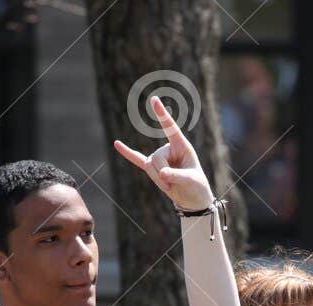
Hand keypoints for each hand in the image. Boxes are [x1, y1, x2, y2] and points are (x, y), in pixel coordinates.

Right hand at [113, 96, 214, 211]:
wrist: (192, 198)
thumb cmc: (196, 186)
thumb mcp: (191, 181)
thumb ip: (176, 176)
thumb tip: (161, 174)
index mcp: (181, 145)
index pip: (170, 127)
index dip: (162, 114)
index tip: (154, 100)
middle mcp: (169, 148)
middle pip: (156, 157)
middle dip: (163, 174)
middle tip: (173, 185)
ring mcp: (160, 157)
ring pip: (149, 166)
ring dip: (158, 181)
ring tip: (169, 187)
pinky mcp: (153, 167)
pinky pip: (137, 159)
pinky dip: (128, 153)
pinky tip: (117, 144)